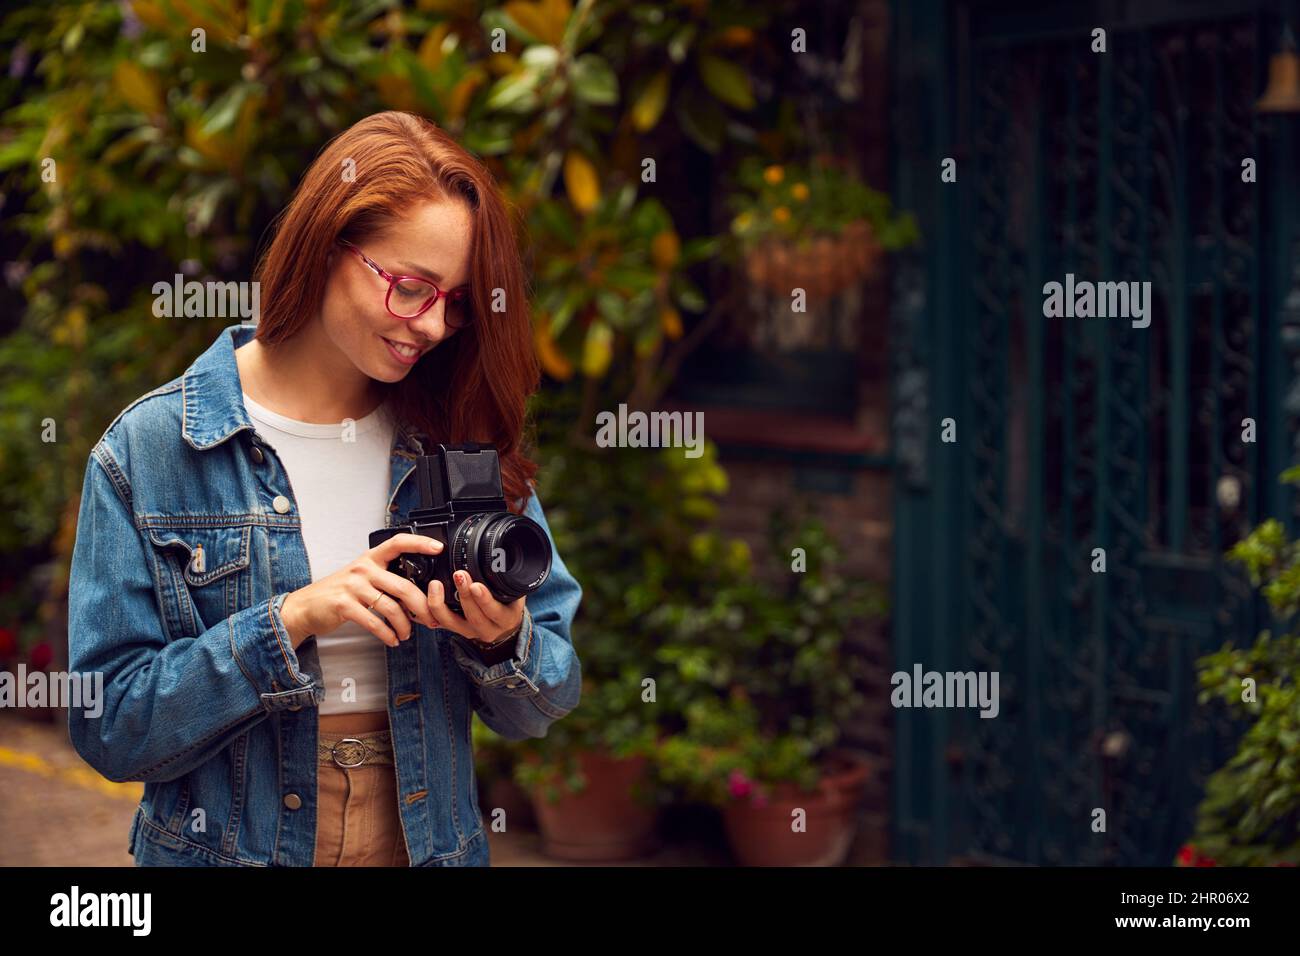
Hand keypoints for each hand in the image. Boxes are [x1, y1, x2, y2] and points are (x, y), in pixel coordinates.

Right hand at [280, 533, 442, 648]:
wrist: (305, 607)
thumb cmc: (339, 593)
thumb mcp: (361, 577)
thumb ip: (385, 579)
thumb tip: (417, 594)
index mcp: (370, 559)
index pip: (398, 544)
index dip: (420, 543)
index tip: (438, 548)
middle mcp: (363, 569)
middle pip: (403, 586)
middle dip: (422, 607)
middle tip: (431, 619)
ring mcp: (353, 587)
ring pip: (392, 607)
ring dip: (405, 625)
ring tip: (407, 634)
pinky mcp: (344, 605)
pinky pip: (375, 622)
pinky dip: (387, 634)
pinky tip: (392, 639)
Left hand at [427, 569, 524, 644]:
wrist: (502, 628)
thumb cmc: (508, 606)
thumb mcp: (516, 594)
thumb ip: (508, 579)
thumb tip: (502, 553)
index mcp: (503, 618)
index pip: (494, 611)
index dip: (485, 599)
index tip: (476, 584)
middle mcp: (485, 628)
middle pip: (472, 616)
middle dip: (464, 596)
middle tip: (458, 575)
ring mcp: (466, 630)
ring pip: (450, 622)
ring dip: (441, 603)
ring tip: (435, 584)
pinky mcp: (451, 628)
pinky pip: (436, 622)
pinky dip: (426, 610)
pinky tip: (418, 597)